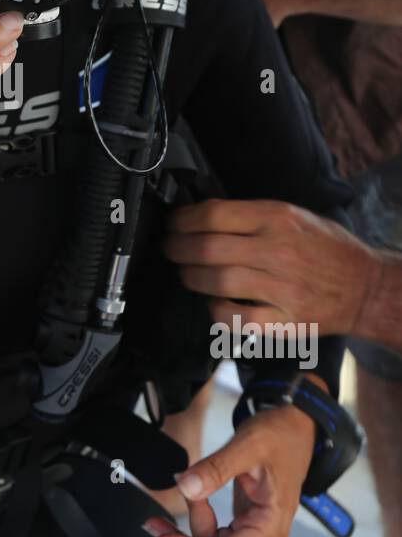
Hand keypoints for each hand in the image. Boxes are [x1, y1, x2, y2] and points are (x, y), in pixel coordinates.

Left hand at [142, 398, 319, 536]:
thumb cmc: (281, 437)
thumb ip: (217, 469)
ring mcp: (252, 530)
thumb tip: (185, 488)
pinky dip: (194, 524)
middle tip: (155, 525)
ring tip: (160, 518)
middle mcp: (262, 536)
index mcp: (269, 527)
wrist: (294, 428)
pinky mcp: (242, 522)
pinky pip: (213, 535)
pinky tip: (180, 509)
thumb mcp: (248, 446)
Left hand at [162, 197, 379, 336]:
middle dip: (177, 249)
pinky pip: (237, 319)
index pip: (214, 215)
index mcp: (277, 218)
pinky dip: (217, 311)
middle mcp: (277, 250)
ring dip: (191, 277)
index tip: (173, 224)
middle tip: (170, 249)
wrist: (365, 286)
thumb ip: (252, 215)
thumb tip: (203, 215)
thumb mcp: (294, 215)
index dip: (182, 220)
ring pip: (216, 281)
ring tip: (186, 273)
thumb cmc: (327, 249)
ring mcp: (281, 288)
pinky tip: (213, 303)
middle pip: (207, 248)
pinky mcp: (285, 321)